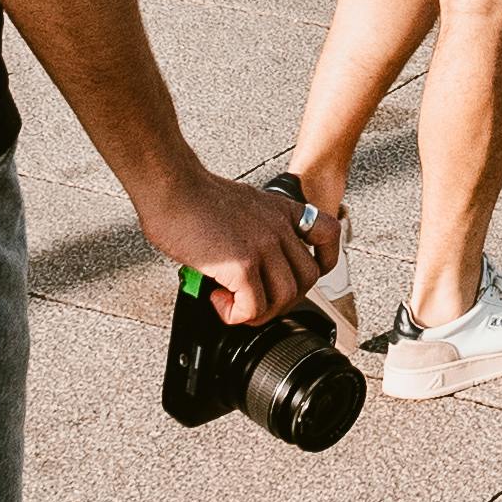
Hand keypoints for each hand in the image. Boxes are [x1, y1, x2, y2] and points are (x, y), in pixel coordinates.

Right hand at [140, 161, 334, 326]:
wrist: (171, 187)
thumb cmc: (193, 196)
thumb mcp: (243, 205)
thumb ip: (257, 228)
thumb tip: (249, 261)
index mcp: (282, 210)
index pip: (329, 234)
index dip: (324, 261)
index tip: (304, 275)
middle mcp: (279, 227)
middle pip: (308, 278)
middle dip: (283, 299)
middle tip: (255, 301)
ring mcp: (264, 245)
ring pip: (285, 297)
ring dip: (259, 312)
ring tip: (233, 304)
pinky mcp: (242, 263)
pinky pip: (254, 307)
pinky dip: (236, 314)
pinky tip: (218, 300)